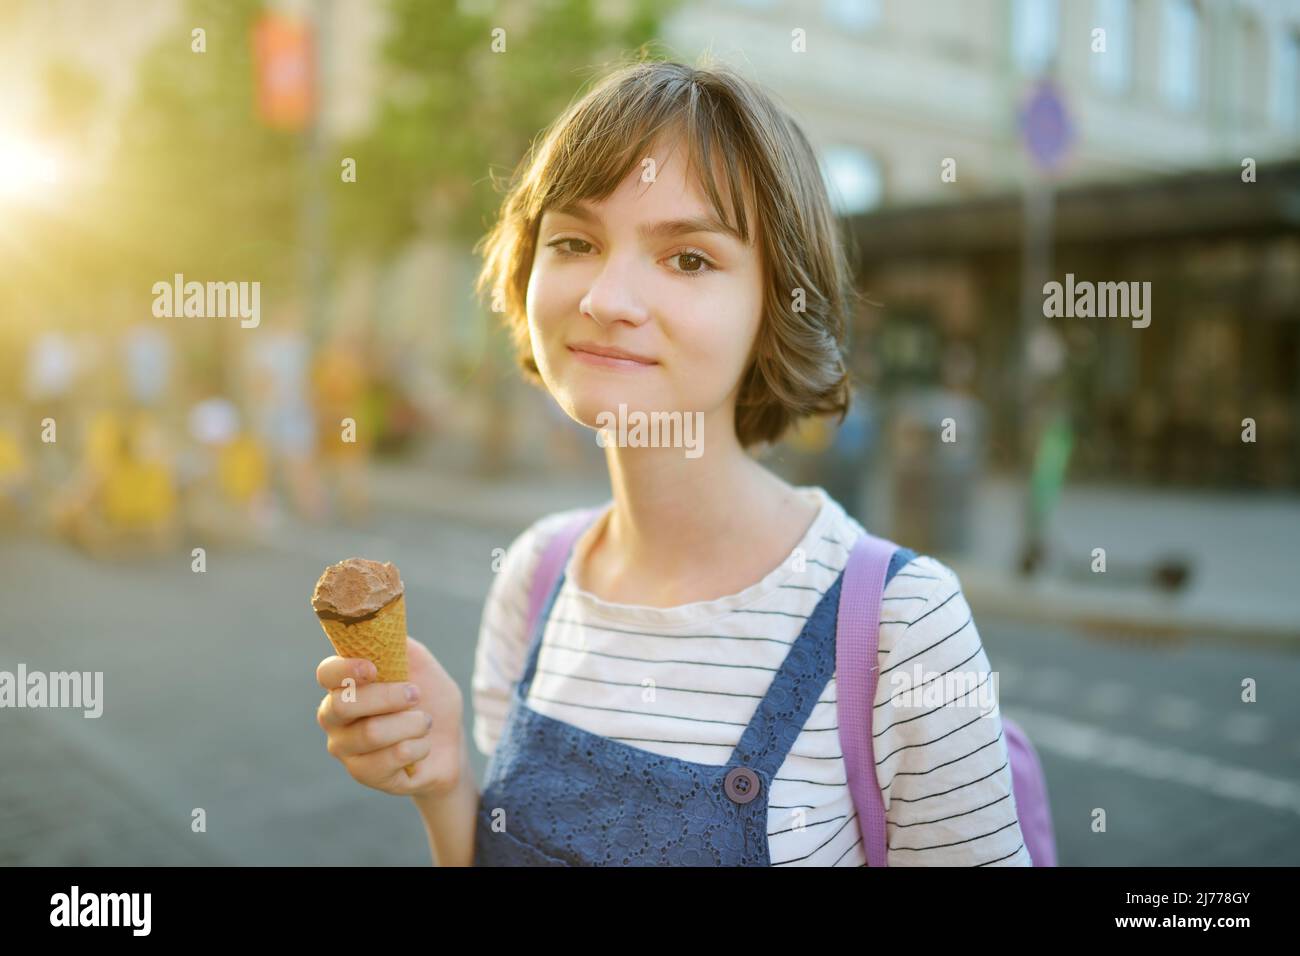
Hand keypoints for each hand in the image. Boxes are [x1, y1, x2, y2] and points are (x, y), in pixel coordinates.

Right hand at [315, 636, 464, 797]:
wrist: (450, 744)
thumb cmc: (430, 701)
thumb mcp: (421, 666)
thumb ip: (399, 645)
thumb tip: (381, 623)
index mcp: (345, 685)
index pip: (326, 673)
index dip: (345, 669)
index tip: (374, 668)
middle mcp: (335, 718)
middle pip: (344, 705)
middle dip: (388, 697)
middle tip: (416, 694)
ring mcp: (346, 749)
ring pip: (371, 733)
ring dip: (411, 724)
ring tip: (424, 722)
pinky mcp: (365, 775)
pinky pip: (391, 759)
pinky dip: (418, 747)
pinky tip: (422, 746)